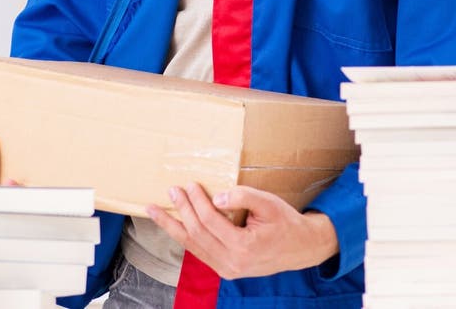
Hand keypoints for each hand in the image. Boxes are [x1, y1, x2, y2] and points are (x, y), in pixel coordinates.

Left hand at [147, 183, 337, 278]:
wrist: (301, 248)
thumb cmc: (285, 222)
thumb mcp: (268, 203)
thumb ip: (243, 196)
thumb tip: (216, 197)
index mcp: (243, 246)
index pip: (210, 220)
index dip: (197, 201)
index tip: (190, 184)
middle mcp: (232, 263)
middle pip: (197, 234)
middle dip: (182, 210)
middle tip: (172, 190)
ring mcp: (227, 270)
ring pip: (192, 247)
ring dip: (172, 227)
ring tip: (155, 211)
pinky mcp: (226, 270)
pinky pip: (200, 253)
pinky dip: (184, 238)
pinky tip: (174, 226)